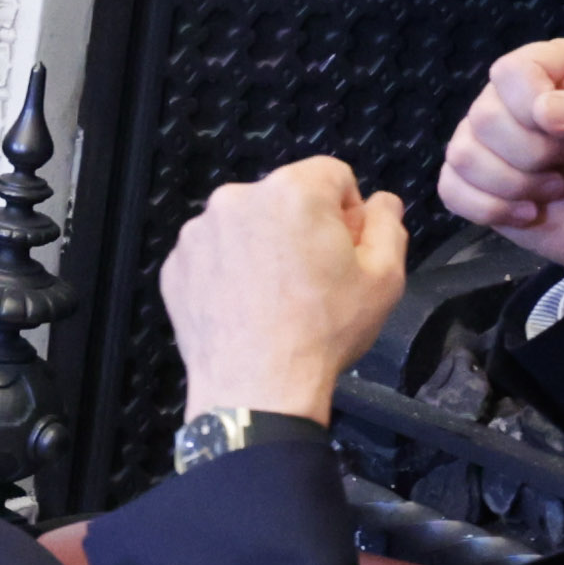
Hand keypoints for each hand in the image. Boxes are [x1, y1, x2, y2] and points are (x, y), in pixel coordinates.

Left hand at [158, 157, 415, 423]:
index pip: (332, 175)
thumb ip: (387, 225)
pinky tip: (246, 306)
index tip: (347, 248)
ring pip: (246, 225)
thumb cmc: (321, 332)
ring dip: (264, 247)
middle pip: (285, 198)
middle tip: (314, 278)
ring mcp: (200, 232)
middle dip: (303, 227)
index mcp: (293, 191)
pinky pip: (213, 254)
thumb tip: (381, 203)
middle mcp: (238, 199)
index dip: (348, 212)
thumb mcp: (384, 278)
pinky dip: (229, 272)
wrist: (256, 389)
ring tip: (277, 297)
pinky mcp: (176, 264)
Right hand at [435, 38, 563, 279]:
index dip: (530, 104)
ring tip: (553, 188)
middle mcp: (513, 98)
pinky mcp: (474, 182)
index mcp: (554, 69)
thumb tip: (543, 112)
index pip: (510, 71)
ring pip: (463, 156)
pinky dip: (490, 209)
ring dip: (515, 185)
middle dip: (531, 156)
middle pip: (483, 118)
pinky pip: (450, 188)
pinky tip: (526, 212)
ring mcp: (488, 141)